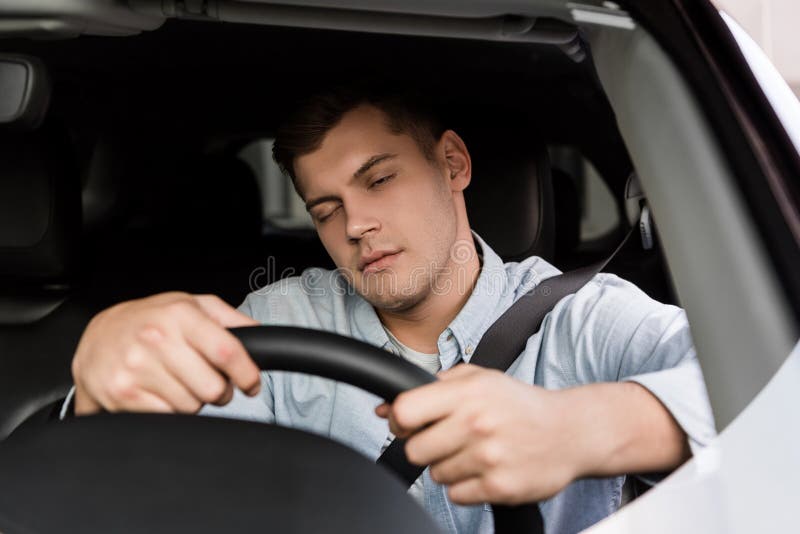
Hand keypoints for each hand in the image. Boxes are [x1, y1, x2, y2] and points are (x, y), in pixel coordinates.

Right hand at [72, 292, 260, 415]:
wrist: (97, 338)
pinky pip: (168, 417)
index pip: (227, 351)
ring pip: (192, 406)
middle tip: (210, 382)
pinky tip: (161, 392)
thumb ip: (229, 319)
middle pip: (212, 387)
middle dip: (220, 392)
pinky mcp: (123, 394)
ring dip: (194, 400)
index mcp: (180, 314)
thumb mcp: (190, 305)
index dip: (247, 373)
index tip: (252, 383)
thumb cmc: (151, 320)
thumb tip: (261, 336)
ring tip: (179, 382)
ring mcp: (137, 368)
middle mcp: (157, 338)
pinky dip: (171, 410)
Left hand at [375, 364, 585, 505]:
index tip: (411, 423)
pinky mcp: (500, 487)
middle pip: (414, 450)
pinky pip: (457, 496)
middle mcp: (477, 423)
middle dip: (426, 447)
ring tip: (476, 451)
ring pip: (435, 475)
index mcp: (468, 393)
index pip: (406, 411)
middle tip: (449, 440)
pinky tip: (486, 469)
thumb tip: (385, 408)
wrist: (571, 431)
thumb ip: (432, 387)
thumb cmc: (519, 404)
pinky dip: (467, 487)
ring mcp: (489, 457)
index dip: (401, 421)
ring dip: (450, 466)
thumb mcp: (479, 379)